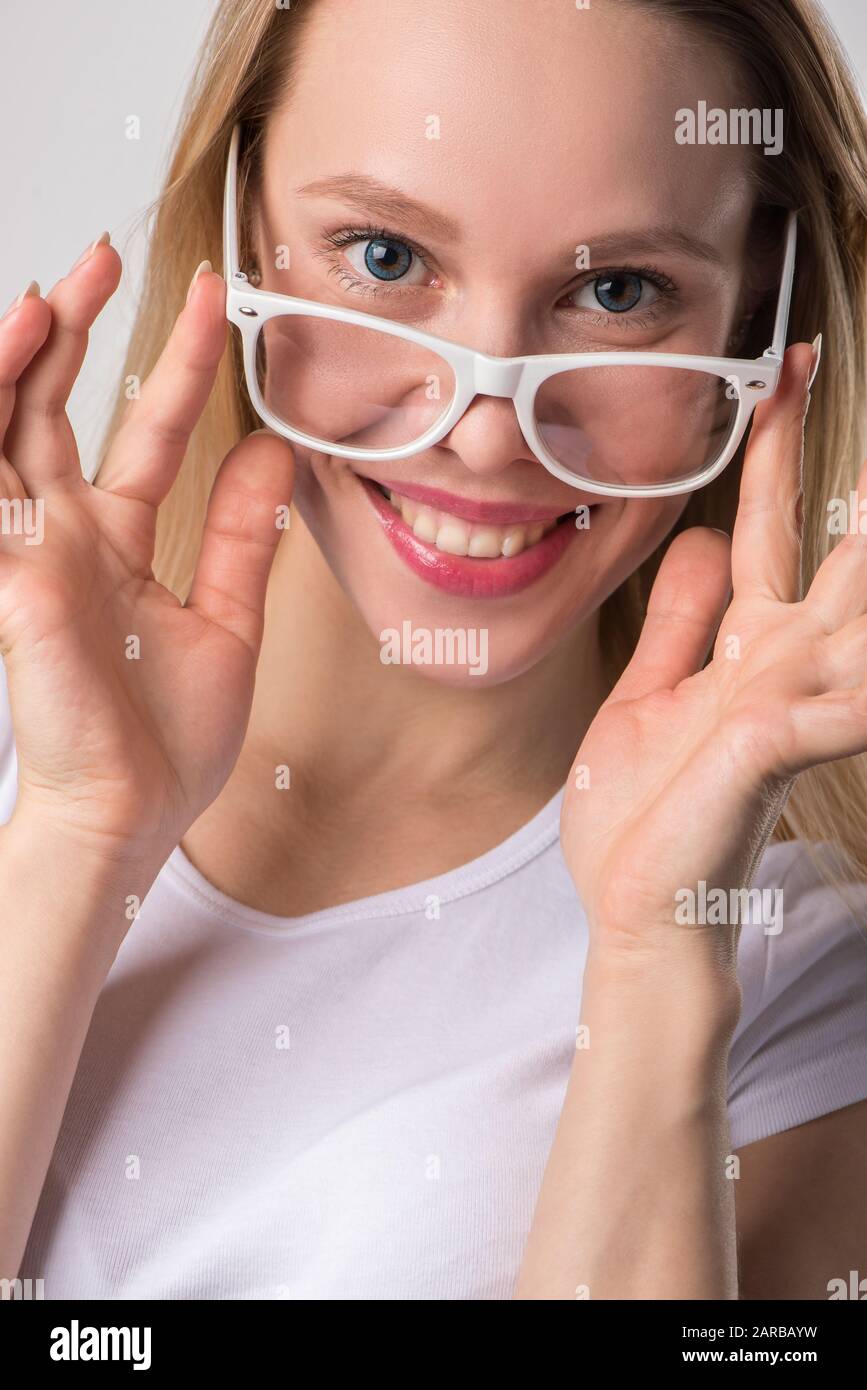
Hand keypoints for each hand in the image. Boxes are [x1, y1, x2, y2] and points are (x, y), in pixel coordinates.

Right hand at [0, 242, 292, 861]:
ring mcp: (27, 553)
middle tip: (109, 257)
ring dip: (16, 359)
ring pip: (2, 429)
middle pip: (51, 407)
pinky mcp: (7, 579)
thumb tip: (279, 451)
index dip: (175, 364)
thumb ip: (245, 534)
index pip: (142, 430)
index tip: (215, 302)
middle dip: (73, 328)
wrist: (131, 814)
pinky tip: (6, 360)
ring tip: (48, 294)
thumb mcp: (227, 618)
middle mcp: (63, 535)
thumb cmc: (167, 738)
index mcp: (114, 542)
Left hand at [561, 342, 862, 961]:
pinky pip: (829, 695)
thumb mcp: (646, 693)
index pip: (774, 524)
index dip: (777, 445)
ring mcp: (786, 703)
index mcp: (749, 643)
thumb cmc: (644, 811)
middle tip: (844, 377)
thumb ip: (678, 620)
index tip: (784, 370)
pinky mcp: (767, 747)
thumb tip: (702, 534)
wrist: (637, 908)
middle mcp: (784, 662)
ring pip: (858, 605)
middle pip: (845, 549)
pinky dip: (857, 683)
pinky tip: (857, 676)